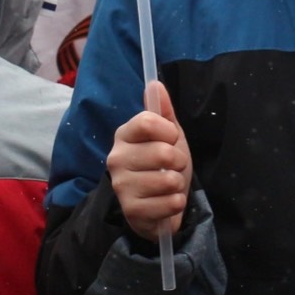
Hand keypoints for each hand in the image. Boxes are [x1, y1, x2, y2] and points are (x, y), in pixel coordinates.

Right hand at [108, 80, 190, 242]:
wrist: (158, 205)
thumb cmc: (163, 166)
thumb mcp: (168, 136)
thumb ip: (163, 111)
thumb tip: (155, 84)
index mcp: (124, 135)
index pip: (147, 122)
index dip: (169, 131)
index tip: (171, 139)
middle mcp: (116, 159)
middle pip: (162, 151)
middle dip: (179, 161)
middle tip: (171, 167)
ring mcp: (121, 186)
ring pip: (168, 180)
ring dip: (178, 184)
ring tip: (168, 186)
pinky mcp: (131, 211)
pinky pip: (170, 203)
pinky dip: (176, 203)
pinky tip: (166, 202)